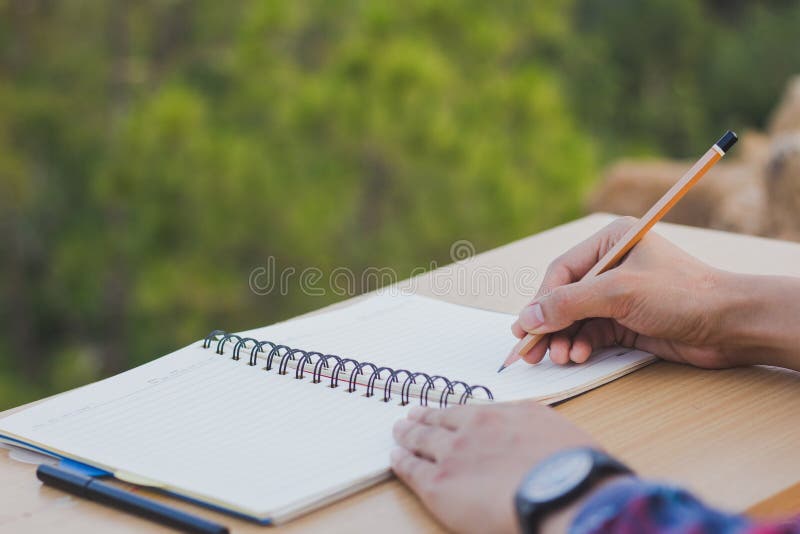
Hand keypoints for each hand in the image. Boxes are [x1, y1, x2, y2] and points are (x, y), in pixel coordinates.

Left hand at [390, 401, 600, 533]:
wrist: (564, 492)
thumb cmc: (572, 469)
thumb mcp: (553, 432)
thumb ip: (529, 428)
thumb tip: (526, 435)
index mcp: (501, 415)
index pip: (466, 411)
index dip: (449, 411)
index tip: (441, 410)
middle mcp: (473, 428)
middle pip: (439, 420)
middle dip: (423, 418)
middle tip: (410, 415)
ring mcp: (453, 453)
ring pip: (421, 439)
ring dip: (407, 434)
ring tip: (399, 431)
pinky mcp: (439, 482)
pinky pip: (411, 468)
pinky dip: (401, 460)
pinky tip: (396, 458)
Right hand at [511, 217, 745, 368]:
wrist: (731, 325)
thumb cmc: (682, 294)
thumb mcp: (619, 294)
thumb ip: (569, 304)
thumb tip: (528, 318)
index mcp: (611, 242)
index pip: (561, 272)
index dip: (541, 301)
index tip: (525, 327)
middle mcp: (612, 266)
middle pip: (564, 297)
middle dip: (549, 325)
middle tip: (530, 351)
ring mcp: (619, 295)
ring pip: (576, 318)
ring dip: (564, 339)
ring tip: (559, 357)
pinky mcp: (627, 321)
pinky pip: (592, 333)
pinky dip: (581, 345)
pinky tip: (578, 355)